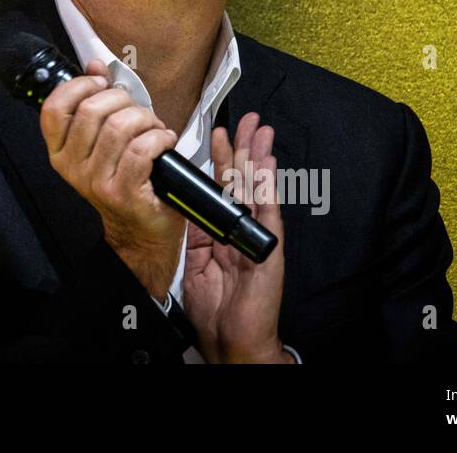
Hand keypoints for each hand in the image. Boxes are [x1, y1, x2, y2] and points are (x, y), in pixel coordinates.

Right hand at [39, 58, 185, 301]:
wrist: (141, 231)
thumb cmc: (125, 180)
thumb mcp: (103, 140)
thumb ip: (96, 101)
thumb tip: (95, 65)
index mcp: (60, 151)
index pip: (54, 107)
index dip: (79, 86)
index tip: (101, 82)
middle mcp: (72, 167)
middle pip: (91, 110)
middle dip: (123, 100)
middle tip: (138, 110)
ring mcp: (95, 181)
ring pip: (119, 126)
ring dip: (145, 119)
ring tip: (154, 128)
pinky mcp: (122, 192)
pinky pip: (141, 149)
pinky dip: (159, 138)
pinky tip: (164, 142)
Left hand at [181, 111, 289, 362]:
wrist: (232, 337)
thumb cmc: (217, 308)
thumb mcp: (196, 262)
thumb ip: (197, 232)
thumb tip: (188, 204)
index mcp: (224, 229)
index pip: (223, 186)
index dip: (222, 158)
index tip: (220, 133)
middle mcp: (242, 228)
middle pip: (243, 179)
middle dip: (245, 147)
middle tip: (247, 120)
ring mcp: (258, 235)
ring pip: (257, 188)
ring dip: (258, 158)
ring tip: (259, 131)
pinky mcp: (268, 247)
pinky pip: (267, 212)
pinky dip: (266, 188)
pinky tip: (266, 167)